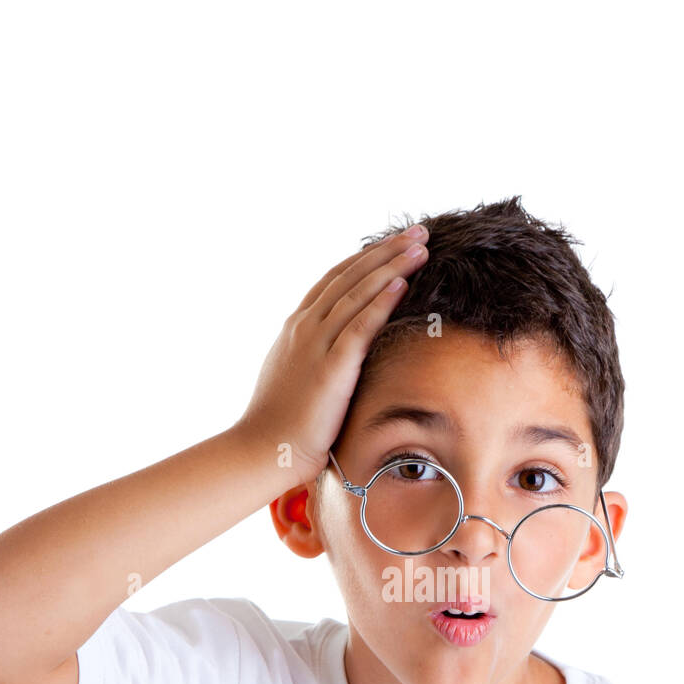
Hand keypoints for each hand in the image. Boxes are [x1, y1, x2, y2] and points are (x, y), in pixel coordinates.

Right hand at [237, 225, 429, 486]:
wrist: (262, 451)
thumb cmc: (280, 425)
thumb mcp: (296, 379)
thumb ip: (314, 359)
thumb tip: (334, 357)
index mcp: (297, 328)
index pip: (336, 281)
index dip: (367, 259)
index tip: (394, 244)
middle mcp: (305, 327)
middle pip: (350, 277)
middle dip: (386, 251)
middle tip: (418, 232)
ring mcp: (315, 344)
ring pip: (357, 293)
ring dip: (391, 267)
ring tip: (420, 248)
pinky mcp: (330, 367)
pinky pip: (359, 326)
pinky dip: (380, 302)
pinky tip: (401, 283)